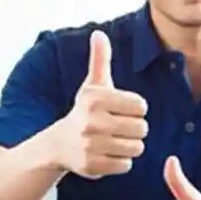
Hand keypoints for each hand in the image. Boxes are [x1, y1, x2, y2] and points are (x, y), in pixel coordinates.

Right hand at [53, 30, 148, 178]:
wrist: (59, 144)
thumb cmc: (85, 110)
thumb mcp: (92, 84)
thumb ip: (100, 59)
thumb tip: (99, 33)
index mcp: (95, 98)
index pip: (141, 106)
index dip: (135, 110)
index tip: (120, 110)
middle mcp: (91, 121)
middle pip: (141, 129)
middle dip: (134, 129)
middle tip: (117, 128)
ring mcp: (90, 145)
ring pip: (136, 148)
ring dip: (130, 146)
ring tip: (114, 141)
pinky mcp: (91, 166)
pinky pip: (125, 165)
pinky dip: (120, 161)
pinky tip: (107, 154)